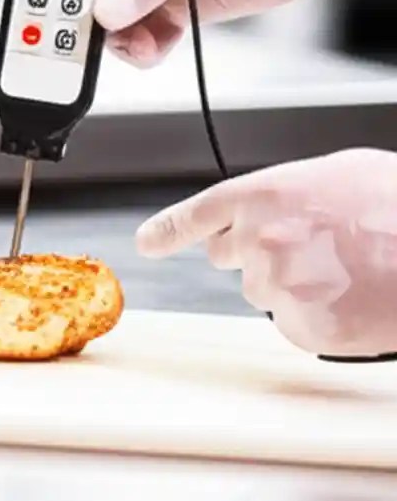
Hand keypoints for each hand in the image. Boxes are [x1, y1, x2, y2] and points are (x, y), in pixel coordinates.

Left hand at [136, 149, 396, 356]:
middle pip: (230, 256)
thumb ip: (286, 193)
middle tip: (314, 246)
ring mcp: (279, 286)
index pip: (197, 216)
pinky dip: (320, 317)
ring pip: (266, 291)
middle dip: (259, 252)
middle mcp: (260, 240)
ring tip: (348, 270)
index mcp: (264, 196)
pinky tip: (353, 297)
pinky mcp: (303, 327)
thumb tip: (270, 208)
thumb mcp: (337, 174)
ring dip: (296, 285)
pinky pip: (296, 324)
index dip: (168, 231)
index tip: (147, 243)